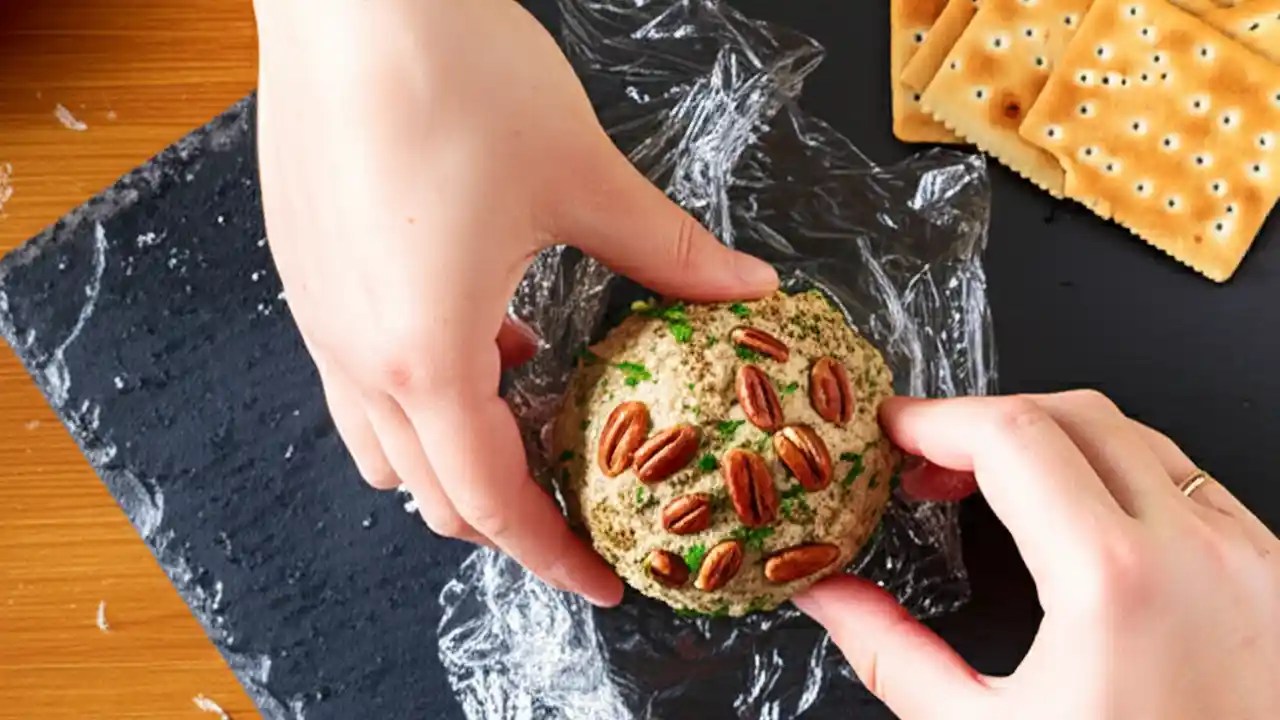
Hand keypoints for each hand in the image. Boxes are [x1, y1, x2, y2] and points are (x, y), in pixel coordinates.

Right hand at [253, 0, 778, 606]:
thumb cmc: (452, 79)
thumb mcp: (582, 178)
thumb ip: (665, 251)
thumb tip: (744, 287)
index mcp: (424, 354)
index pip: (491, 502)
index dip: (552, 552)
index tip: (601, 577)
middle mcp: (357, 354)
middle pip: (431, 493)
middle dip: (508, 516)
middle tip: (578, 501)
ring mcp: (321, 318)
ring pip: (386, 444)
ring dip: (459, 455)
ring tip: (532, 412)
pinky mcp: (309, 276)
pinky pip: (363, 377)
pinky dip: (425, 392)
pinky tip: (482, 333)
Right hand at [796, 392, 1278, 718]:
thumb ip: (891, 652)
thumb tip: (829, 594)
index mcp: (1114, 582)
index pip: (1008, 435)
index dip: (932, 418)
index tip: (892, 432)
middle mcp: (1196, 551)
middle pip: (1071, 413)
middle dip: (983, 422)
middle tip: (927, 462)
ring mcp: (1250, 558)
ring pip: (1137, 436)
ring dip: (1054, 441)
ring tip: (998, 488)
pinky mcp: (1278, 577)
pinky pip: (1192, 483)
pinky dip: (1121, 475)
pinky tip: (1081, 519)